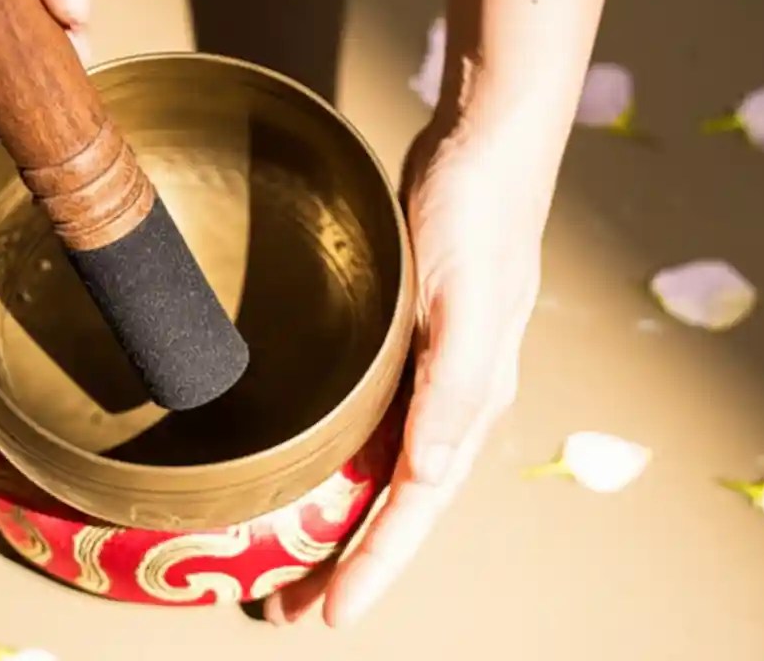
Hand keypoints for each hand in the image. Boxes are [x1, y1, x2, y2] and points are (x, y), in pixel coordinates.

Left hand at [265, 114, 553, 627]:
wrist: (479, 149)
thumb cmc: (478, 217)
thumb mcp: (465, 299)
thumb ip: (453, 389)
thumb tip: (427, 474)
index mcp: (466, 405)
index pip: (414, 508)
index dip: (373, 567)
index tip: (327, 615)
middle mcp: (444, 403)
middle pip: (391, 506)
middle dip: (344, 563)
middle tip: (287, 608)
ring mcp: (421, 378)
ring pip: (374, 473)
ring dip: (333, 524)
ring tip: (284, 564)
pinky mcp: (395, 348)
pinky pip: (362, 428)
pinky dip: (333, 465)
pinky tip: (302, 475)